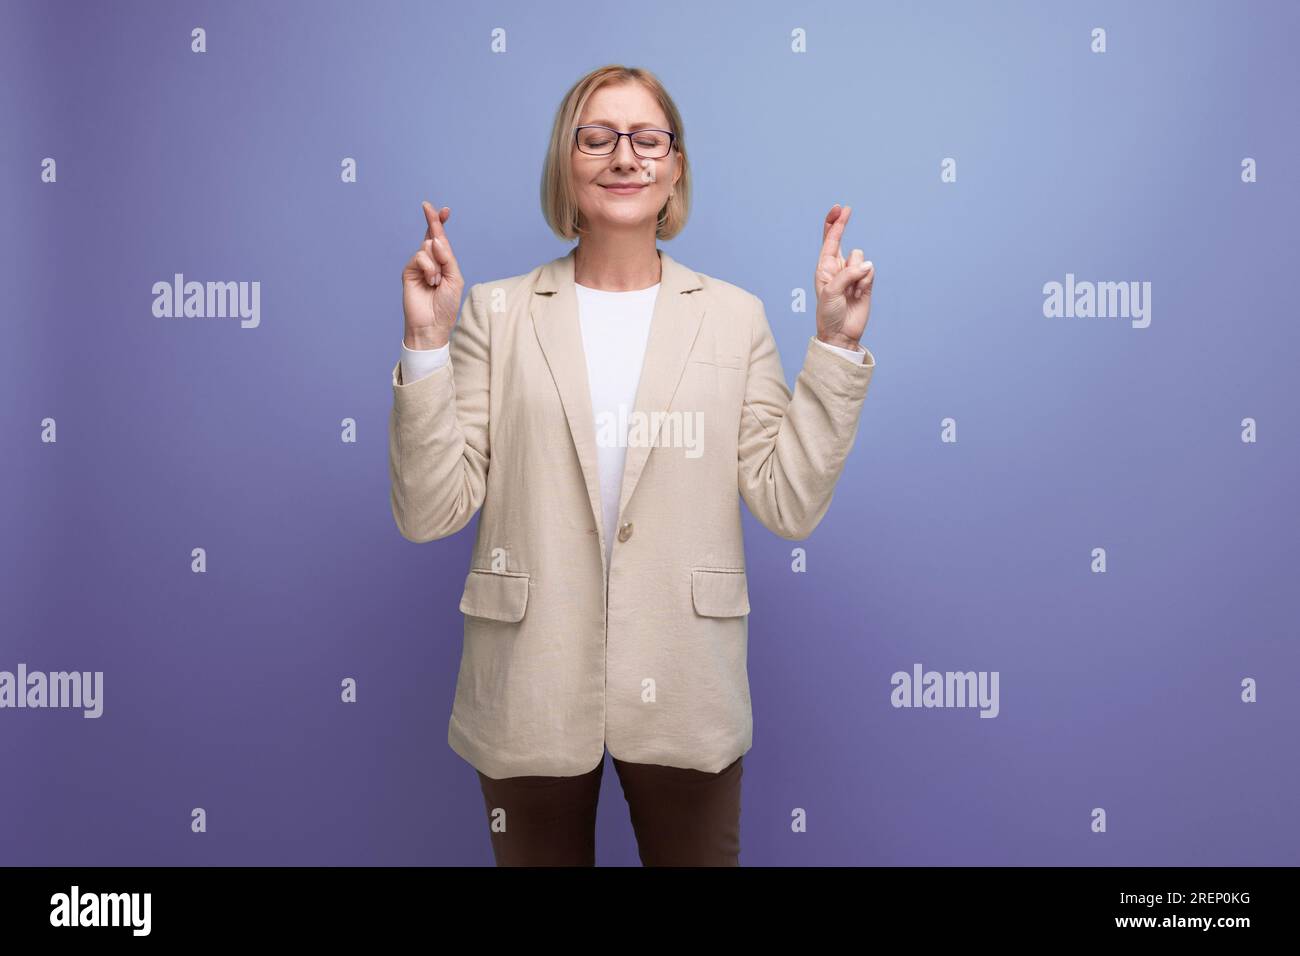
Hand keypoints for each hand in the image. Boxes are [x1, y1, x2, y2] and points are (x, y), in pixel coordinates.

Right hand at [401, 200, 464, 349]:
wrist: (432, 325)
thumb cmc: (446, 305)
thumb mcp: (454, 279)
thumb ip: (447, 258)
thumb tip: (433, 239)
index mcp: (443, 262)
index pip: (441, 238)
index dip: (440, 223)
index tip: (445, 210)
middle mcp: (430, 261)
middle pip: (431, 234)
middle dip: (433, 221)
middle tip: (429, 206)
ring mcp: (419, 266)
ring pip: (427, 246)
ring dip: (436, 264)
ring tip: (436, 282)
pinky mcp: (409, 271)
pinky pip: (419, 256)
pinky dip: (429, 268)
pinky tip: (430, 282)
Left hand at [813, 204, 873, 349]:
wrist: (841, 334)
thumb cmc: (829, 314)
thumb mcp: (831, 292)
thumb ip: (847, 275)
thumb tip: (867, 265)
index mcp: (824, 268)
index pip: (829, 241)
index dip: (834, 223)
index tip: (840, 208)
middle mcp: (838, 267)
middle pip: (842, 240)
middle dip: (843, 224)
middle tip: (847, 209)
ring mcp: (852, 274)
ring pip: (859, 257)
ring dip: (856, 273)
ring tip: (850, 291)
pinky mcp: (866, 282)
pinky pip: (869, 271)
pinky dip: (866, 282)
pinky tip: (859, 295)